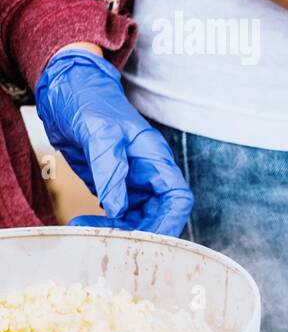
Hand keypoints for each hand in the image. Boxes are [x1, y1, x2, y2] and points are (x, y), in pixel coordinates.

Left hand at [34, 48, 192, 234]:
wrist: (65, 92)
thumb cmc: (88, 103)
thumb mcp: (99, 132)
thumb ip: (110, 169)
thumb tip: (117, 207)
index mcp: (155, 158)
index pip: (178, 198)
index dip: (170, 222)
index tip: (150, 240)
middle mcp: (147, 172)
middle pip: (159, 214)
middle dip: (138, 231)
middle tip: (108, 240)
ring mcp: (130, 180)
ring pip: (137, 218)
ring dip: (116, 230)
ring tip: (83, 229)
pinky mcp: (112, 185)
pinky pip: (116, 214)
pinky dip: (103, 223)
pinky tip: (81, 223)